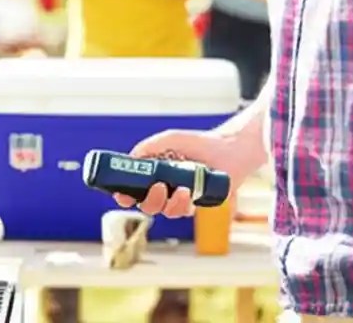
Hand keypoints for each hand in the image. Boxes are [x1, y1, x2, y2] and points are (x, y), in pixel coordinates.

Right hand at [113, 129, 257, 218]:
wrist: (228, 150)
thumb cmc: (199, 143)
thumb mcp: (169, 140)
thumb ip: (147, 148)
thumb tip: (130, 160)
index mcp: (154, 172)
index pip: (132, 189)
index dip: (124, 196)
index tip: (123, 197)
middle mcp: (164, 186)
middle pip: (146, 204)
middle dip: (148, 200)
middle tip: (159, 188)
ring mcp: (179, 197)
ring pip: (164, 211)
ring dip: (168, 203)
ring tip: (182, 190)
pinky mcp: (195, 205)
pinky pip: (183, 213)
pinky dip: (183, 205)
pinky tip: (190, 193)